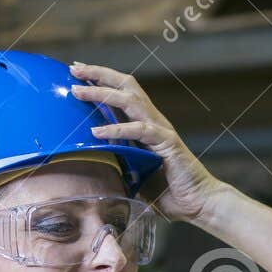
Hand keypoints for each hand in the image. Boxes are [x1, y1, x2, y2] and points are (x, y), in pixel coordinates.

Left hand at [69, 61, 228, 223]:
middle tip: (74, 69)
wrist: (196, 203)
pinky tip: (97, 131)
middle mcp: (152, 121)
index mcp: (144, 124)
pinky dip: (117, 129)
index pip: (121, 92)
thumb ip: (116, 160)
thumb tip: (90, 160)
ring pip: (130, 100)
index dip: (100, 79)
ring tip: (78, 92)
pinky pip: (140, 130)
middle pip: (125, 85)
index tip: (76, 73)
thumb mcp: (132, 172)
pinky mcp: (168, 143)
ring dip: (102, 93)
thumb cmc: (167, 191)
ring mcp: (160, 129)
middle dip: (99, 74)